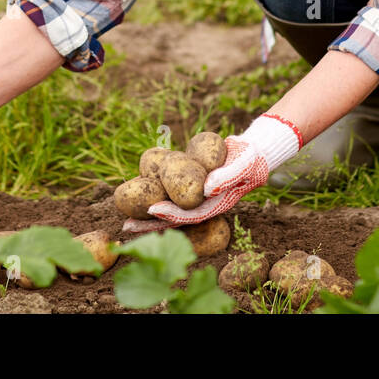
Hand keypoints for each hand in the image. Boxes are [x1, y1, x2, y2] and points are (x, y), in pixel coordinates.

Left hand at [121, 114, 302, 233]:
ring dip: (146, 211)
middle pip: (173, 217)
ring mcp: (195, 195)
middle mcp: (202, 204)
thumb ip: (227, 177)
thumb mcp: (244, 166)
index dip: (171, 214)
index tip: (152, 211)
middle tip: (127, 227)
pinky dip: (154, 190)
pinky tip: (136, 189)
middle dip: (151, 224)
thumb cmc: (252, 160)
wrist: (253, 150)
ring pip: (168, 205)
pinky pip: (169, 189)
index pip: (190, 214)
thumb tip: (206, 189)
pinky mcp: (189, 182)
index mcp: (215, 205)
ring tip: (124, 215)